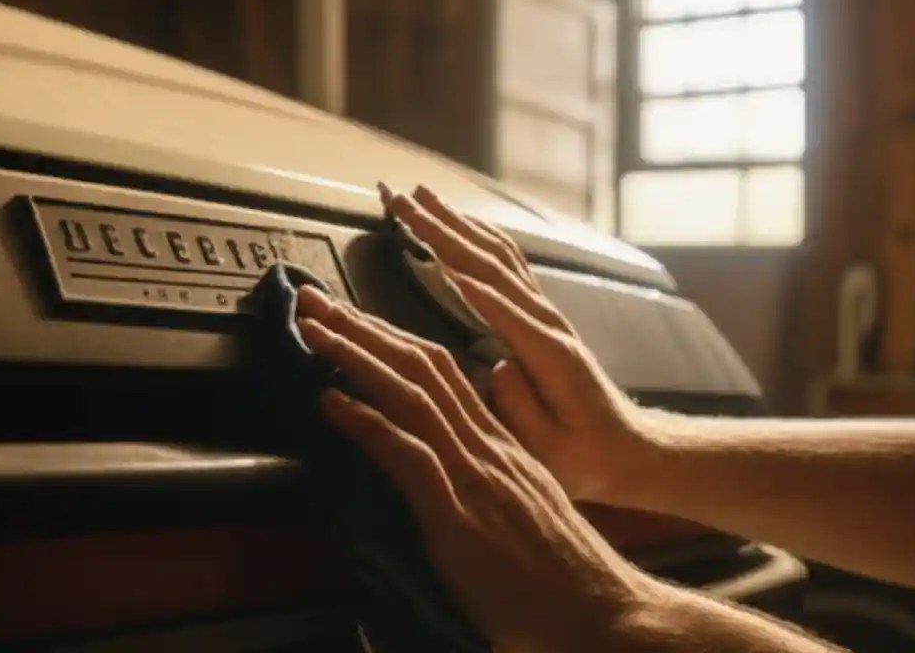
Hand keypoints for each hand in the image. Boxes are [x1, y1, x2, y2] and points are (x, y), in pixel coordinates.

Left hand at [295, 284, 659, 650]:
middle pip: (421, 365)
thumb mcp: (521, 510)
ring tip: (311, 328)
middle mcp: (488, 446)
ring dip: (354, 355)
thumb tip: (448, 469)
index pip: (441, 372)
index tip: (352, 316)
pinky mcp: (459, 515)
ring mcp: (475, 475)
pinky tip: (329, 402)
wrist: (603, 615)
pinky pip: (406, 454)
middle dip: (363, 326)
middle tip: (313, 298)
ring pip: (410, 393)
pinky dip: (365, 422)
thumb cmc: (560, 578)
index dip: (392, 338)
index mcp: (500, 443)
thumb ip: (489, 481)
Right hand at [381, 185, 673, 506]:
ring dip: (454, 222)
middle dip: (440, 227)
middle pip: (488, 262)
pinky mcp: (540, 315)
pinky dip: (476, 238)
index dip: (458, 273)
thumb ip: (522, 404)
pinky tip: (458, 225)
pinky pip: (505, 265)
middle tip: (397, 198)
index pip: (496, 302)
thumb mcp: (551, 446)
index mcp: (545, 350)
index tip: (418, 241)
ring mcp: (545, 312)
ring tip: (418, 197)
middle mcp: (546, 319)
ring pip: (496, 254)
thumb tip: (496, 364)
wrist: (629, 450)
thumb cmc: (586, 458)